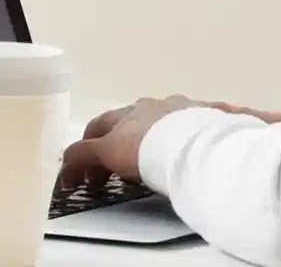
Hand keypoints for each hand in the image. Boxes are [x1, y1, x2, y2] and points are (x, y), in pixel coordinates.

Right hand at [59, 96, 199, 190]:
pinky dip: (207, 124)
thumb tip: (65, 164)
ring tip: (162, 156)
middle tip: (122, 168)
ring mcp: (187, 109)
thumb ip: (84, 157)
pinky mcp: (215, 117)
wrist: (194, 149)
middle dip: (124, 139)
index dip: (88, 148)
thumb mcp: (108, 154)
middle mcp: (156, 106)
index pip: (100, 125)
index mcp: (127, 113)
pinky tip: (211, 136)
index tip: (86, 174)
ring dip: (161, 131)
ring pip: (170, 117)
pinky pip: (210, 116)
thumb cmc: (147, 149)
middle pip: (133, 120)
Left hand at [59, 97, 280, 190]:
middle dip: (115, 132)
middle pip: (125, 115)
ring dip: (96, 151)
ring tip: (91, 173)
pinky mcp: (112, 148)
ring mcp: (131, 126)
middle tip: (110, 157)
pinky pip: (81, 156)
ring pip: (101, 130)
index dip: (151, 127)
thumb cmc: (233, 144)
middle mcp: (156, 108)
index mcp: (186, 108)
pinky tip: (68, 180)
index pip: (162, 112)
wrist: (214, 148)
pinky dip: (74, 167)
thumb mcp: (251, 132)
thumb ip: (267, 126)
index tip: (151, 142)